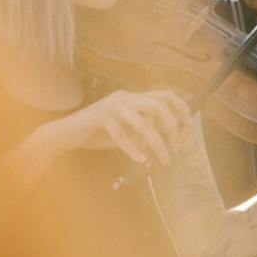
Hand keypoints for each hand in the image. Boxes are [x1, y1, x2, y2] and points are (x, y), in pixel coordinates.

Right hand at [64, 89, 197, 170]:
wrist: (67, 133)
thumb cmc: (98, 133)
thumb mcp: (126, 129)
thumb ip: (144, 127)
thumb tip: (167, 135)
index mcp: (133, 97)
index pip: (165, 96)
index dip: (182, 110)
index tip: (189, 131)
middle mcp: (124, 96)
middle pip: (159, 107)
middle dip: (173, 128)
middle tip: (178, 149)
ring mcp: (111, 105)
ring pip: (143, 124)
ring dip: (157, 144)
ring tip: (165, 160)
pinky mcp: (99, 117)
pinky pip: (121, 135)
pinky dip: (133, 149)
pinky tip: (141, 160)